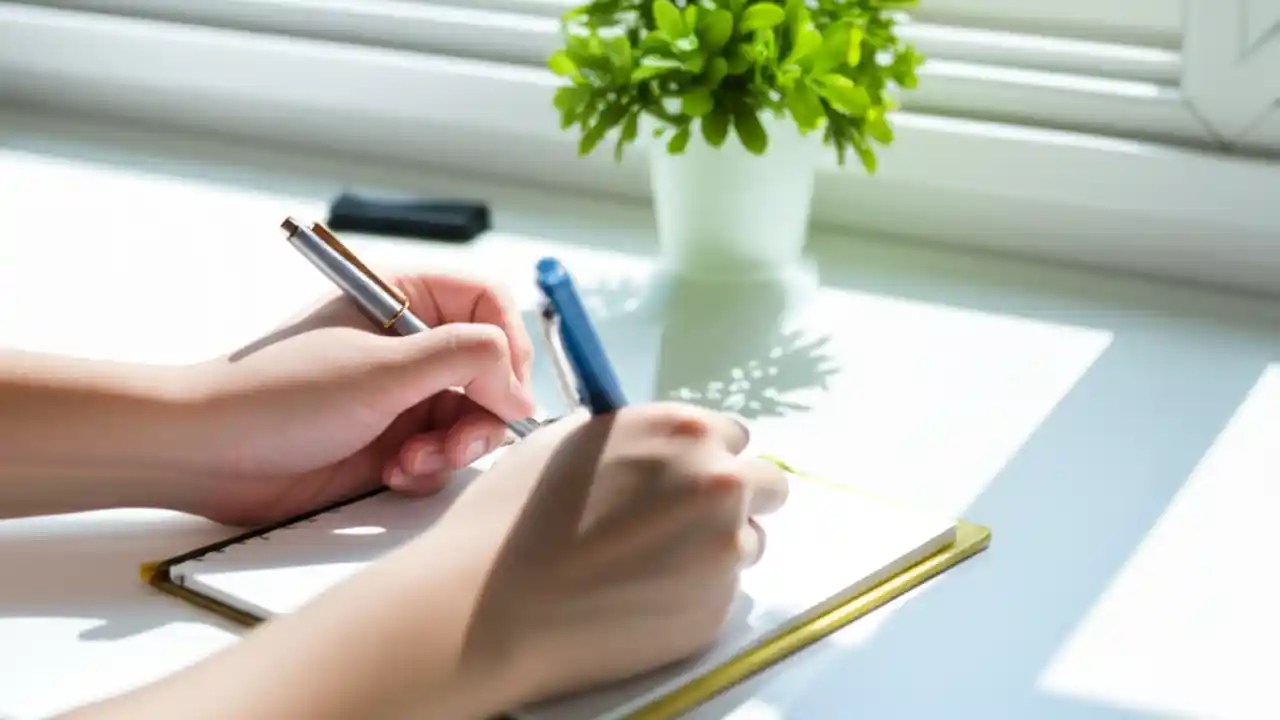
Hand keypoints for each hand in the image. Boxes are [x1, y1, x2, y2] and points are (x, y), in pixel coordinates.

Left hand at [177, 272, 535, 524]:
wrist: (208, 453)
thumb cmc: (279, 393)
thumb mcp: (383, 368)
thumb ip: (466, 359)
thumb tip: (520, 386)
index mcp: (401, 299)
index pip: (489, 304)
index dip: (509, 346)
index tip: (507, 391)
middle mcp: (407, 343)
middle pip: (490, 369)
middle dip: (482, 411)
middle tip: (459, 442)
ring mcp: (400, 394)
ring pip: (471, 418)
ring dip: (452, 447)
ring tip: (410, 463)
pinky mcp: (390, 441)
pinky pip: (441, 454)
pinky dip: (428, 469)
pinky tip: (392, 474)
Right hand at [380, 402, 789, 710]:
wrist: (491, 605)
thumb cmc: (514, 517)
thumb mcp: (567, 441)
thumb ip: (629, 435)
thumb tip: (649, 444)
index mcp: (682, 431)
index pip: (734, 436)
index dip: (706, 457)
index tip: (683, 477)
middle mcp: (717, 483)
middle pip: (765, 485)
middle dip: (732, 499)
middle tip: (682, 522)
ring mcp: (723, 551)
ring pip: (748, 543)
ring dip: (715, 549)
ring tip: (650, 565)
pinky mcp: (715, 610)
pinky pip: (722, 593)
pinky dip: (693, 594)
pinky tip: (638, 597)